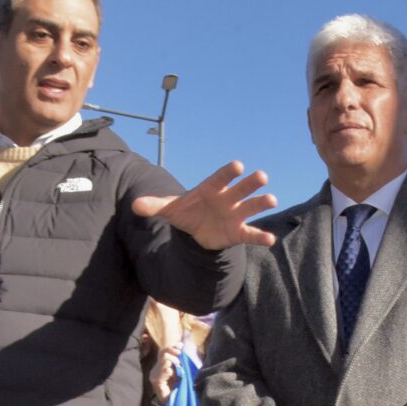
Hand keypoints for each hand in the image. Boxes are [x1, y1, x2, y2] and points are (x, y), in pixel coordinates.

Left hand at [130, 162, 279, 251]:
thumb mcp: (170, 209)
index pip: (220, 178)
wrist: (197, 229)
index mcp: (211, 189)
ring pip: (250, 207)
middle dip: (250, 183)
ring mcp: (235, 214)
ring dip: (261, 203)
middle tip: (261, 176)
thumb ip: (155, 205)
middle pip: (240, 189)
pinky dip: (261, 237)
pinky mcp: (238, 231)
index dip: (228, 173)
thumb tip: (134, 205)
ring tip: (272, 199)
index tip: (238, 166)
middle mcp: (227, 199)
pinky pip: (251, 234)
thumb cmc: (187, 212)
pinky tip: (270, 239)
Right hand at [151, 347, 180, 404]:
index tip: (181, 348)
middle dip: (175, 357)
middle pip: (164, 353)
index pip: (163, 350)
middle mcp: (155, 369)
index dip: (172, 347)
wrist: (176, 403)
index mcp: (161, 365)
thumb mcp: (181, 370)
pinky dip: (171, 372)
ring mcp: (154, 375)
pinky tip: (173, 378)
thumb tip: (180, 344)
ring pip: (165, 360)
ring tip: (177, 374)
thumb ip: (179, 358)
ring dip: (174, 365)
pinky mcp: (155, 382)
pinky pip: (165, 370)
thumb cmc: (180, 387)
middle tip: (180, 366)